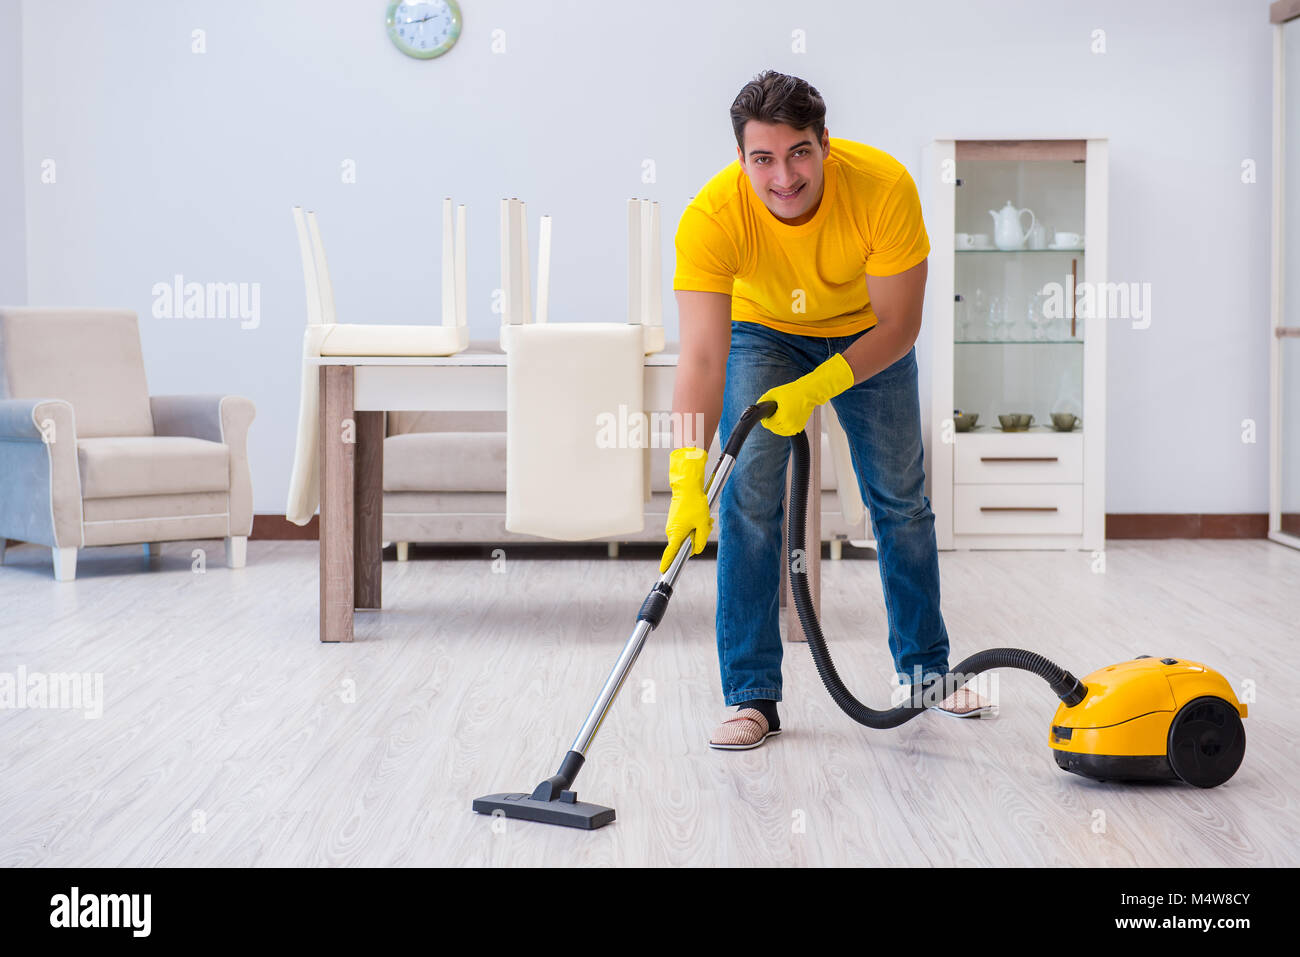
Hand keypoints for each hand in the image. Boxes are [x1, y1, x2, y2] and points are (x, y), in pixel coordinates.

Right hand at [660, 447, 711, 572]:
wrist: (687, 486)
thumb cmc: (694, 504)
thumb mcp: (702, 524)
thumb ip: (700, 540)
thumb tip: (696, 549)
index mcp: (676, 534)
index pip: (670, 553)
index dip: (667, 563)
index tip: (663, 571)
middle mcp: (671, 531)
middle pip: (684, 543)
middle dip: (696, 539)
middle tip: (706, 527)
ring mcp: (672, 524)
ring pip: (687, 534)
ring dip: (697, 529)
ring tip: (705, 519)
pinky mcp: (675, 519)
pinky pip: (686, 527)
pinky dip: (694, 524)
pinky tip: (702, 516)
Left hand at [756, 353, 855, 435]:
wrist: (808, 392)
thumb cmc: (792, 391)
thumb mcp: (774, 393)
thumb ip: (763, 400)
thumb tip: (756, 407)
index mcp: (783, 417)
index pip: (768, 424)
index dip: (765, 420)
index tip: (766, 414)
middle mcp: (790, 424)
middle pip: (774, 429)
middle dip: (771, 422)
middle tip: (772, 413)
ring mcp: (796, 427)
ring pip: (781, 432)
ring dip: (777, 426)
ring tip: (778, 416)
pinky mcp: (800, 427)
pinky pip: (788, 432)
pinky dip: (784, 427)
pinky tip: (783, 419)